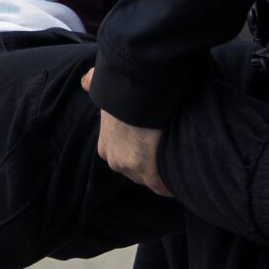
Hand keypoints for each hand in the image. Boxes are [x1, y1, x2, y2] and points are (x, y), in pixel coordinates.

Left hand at [83, 68, 170, 196]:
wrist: (139, 91)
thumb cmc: (123, 86)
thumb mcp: (103, 85)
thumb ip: (94, 84)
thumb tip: (85, 81)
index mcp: (106, 146)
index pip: (124, 157)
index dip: (141, 152)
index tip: (154, 142)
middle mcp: (115, 161)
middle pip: (137, 171)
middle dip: (153, 165)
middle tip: (169, 151)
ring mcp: (132, 169)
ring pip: (152, 180)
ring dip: (164, 172)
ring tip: (180, 162)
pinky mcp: (151, 174)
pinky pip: (164, 186)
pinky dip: (173, 182)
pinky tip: (183, 174)